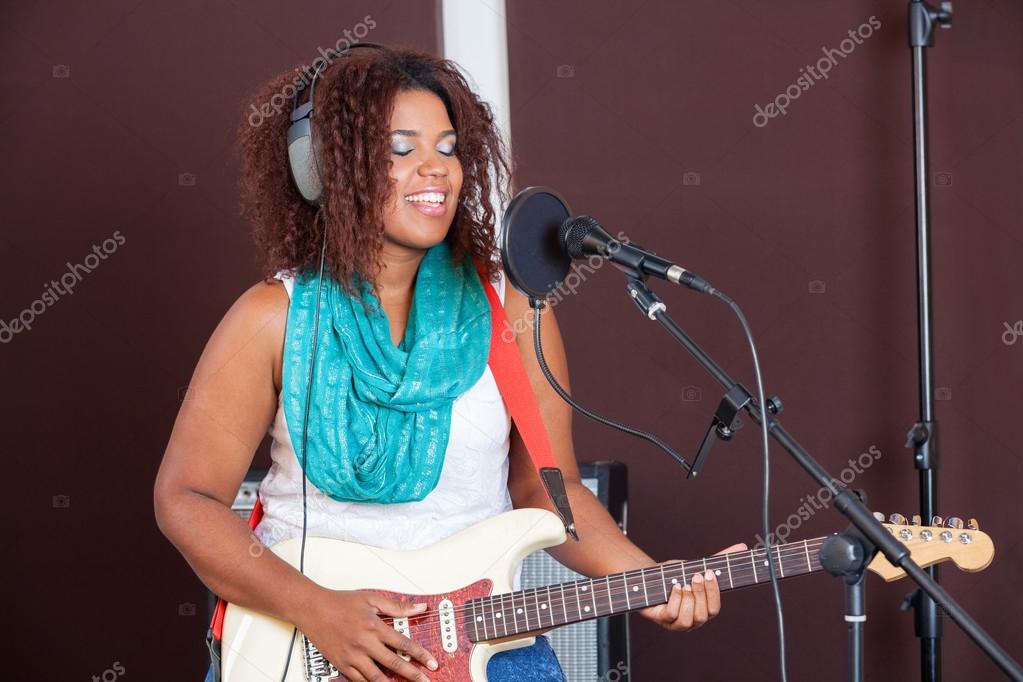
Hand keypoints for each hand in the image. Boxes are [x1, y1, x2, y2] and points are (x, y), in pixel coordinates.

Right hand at [297, 588, 438, 681]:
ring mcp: (352, 656)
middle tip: (425, 681)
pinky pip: (359, 680)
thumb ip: (397, 606)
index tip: (432, 663)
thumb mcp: (371, 599)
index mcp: (374, 626)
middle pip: (394, 664)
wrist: (312, 608)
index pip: (404, 644)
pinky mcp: (341, 664)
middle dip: (413, 675)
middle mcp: (364, 643)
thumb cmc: (340, 602)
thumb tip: (419, 607)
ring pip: (376, 677)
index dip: (421, 655)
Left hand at [638, 543, 746, 631]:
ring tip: (682, 583)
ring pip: (688, 620)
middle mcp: (691, 620)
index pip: (714, 609)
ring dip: (687, 599)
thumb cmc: (674, 575)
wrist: (647, 577)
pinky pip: (671, 616)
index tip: (709, 573)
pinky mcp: (661, 620)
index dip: (713, 593)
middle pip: (703, 615)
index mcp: (701, 609)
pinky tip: (674, 587)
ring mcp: (675, 623)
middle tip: (695, 575)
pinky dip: (674, 600)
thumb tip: (743, 546)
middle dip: (700, 594)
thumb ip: (719, 560)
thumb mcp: (695, 566)